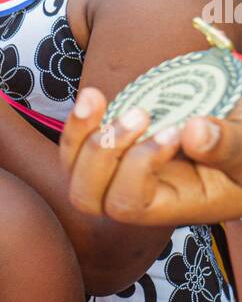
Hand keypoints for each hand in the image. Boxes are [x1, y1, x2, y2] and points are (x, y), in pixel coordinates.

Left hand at [61, 87, 241, 225]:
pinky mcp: (118, 148)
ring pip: (75, 173)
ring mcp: (125, 173)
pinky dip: (79, 122)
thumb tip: (194, 132)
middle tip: (140, 115)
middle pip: (89, 198)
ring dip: (80, 134)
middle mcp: (143, 196)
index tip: (175, 130)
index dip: (139, 167)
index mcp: (174, 206)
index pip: (129, 204)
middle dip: (101, 155)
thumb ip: (230, 146)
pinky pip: (79, 147)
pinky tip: (93, 96)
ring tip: (98, 97)